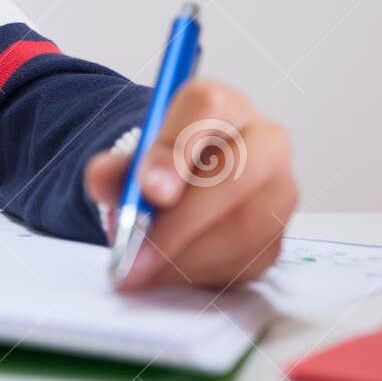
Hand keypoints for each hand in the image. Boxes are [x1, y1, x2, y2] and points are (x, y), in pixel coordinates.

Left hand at [83, 80, 297, 290]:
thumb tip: (103, 176)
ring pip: (246, 225)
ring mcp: (279, 190)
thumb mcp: (131, 164)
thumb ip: (114, 169)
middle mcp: (264, 141)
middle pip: (240, 172)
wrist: (182, 195)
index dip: (177, 149)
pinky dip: (199, 273)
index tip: (148, 188)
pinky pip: (245, 260)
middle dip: (184, 218)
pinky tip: (165, 274)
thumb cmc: (161, 171)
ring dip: (188, 255)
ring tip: (142, 270)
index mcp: (224, 106)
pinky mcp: (277, 236)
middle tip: (139, 251)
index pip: (208, 109)